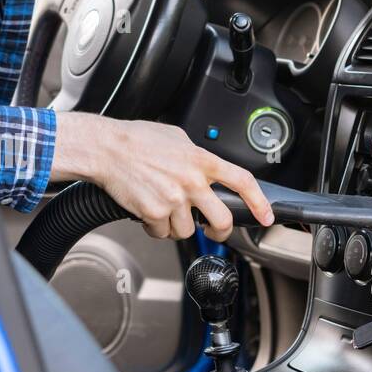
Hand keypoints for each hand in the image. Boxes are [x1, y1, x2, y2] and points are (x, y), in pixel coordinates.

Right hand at [53, 112, 273, 241]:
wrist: (105, 148)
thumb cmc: (136, 140)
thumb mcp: (176, 138)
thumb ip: (197, 156)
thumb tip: (208, 169)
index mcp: (201, 160)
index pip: (242, 182)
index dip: (259, 202)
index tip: (267, 215)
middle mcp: (192, 181)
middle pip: (222, 220)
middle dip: (220, 231)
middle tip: (213, 230)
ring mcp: (174, 199)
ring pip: (186, 231)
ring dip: (176, 226)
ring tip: (164, 209)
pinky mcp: (154, 213)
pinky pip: (162, 233)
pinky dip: (155, 228)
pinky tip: (148, 211)